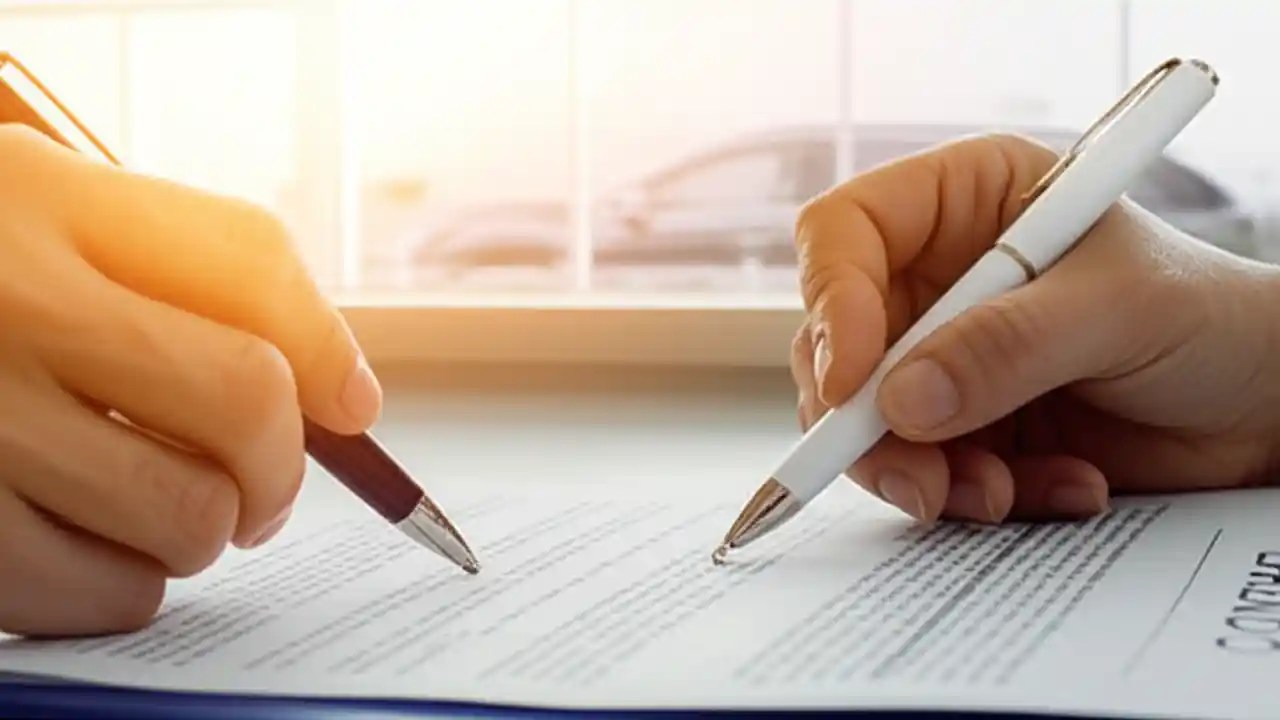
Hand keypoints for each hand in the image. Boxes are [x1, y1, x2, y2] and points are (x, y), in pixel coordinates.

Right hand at [0, 125, 381, 635]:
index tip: (345, 411)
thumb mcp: (55, 219)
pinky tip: (97, 546)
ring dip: (204, 529)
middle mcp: (0, 304)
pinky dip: (129, 586)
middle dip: (279, 466)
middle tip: (260, 487)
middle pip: (241, 402)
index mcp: (41, 203)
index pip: (248, 266)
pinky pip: (97, 595)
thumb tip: (352, 402)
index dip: (326, 354)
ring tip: (167, 507)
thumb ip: (207, 274)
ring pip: (183, 515)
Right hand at [791, 133, 1279, 524]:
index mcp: (963, 203)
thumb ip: (1006, 347)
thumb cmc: (1206, 316)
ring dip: (922, 471)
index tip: (854, 381)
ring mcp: (942, 357)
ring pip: (865, 421)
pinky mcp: (960, 426)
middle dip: (865, 420)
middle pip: (834, 342)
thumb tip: (900, 400)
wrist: (1260, 408)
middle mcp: (937, 277)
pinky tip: (1055, 486)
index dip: (834, 302)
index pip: (846, 234)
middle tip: (914, 475)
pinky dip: (975, 494)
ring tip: (999, 493)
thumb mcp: (1116, 309)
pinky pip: (921, 469)